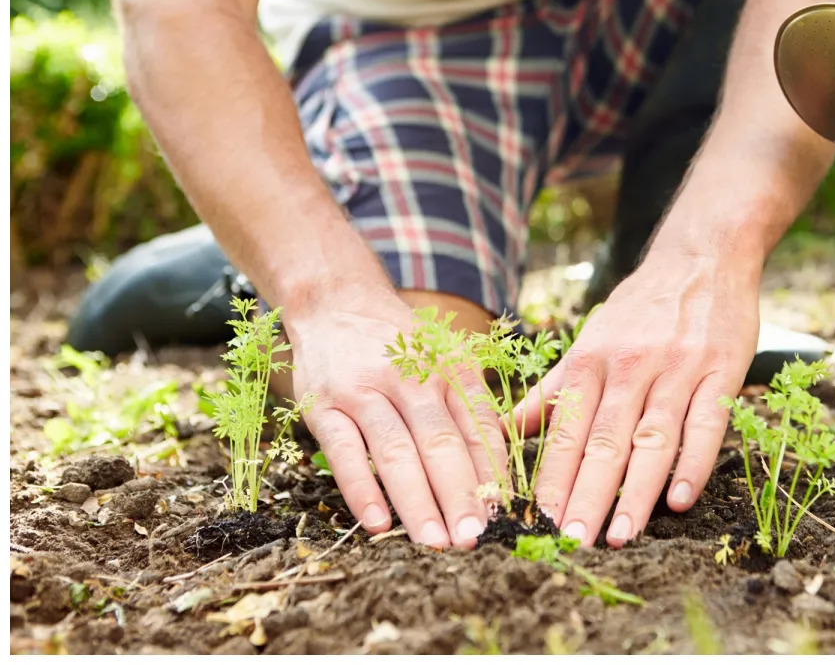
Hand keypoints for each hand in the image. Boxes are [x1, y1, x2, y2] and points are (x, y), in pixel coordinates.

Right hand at [284, 285, 507, 547]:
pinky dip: (362, 489)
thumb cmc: (399, 344)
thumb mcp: (444, 358)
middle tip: (474, 537)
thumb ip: (468, 407)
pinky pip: (344, 452)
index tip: (504, 514)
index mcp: (449, 368)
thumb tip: (498, 473)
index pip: (478, 425)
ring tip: (435, 541)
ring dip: (418, 501)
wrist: (335, 301)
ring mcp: (365, 391)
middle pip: (441, 443)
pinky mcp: (324, 405)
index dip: (492, 473)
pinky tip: (378, 523)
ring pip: (396, 451)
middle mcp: (410, 378)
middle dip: (460, 495)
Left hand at [520, 254, 759, 547]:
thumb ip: (553, 390)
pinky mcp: (721, 371)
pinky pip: (707, 423)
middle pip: (604, 440)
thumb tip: (504, 430)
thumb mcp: (589, 340)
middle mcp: (630, 366)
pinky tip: (681, 500)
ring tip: (620, 536)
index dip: (552, 479)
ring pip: (652, 438)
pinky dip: (694, 463)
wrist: (702, 256)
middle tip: (571, 542)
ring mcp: (677, 369)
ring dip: (636, 491)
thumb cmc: (640, 308)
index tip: (537, 523)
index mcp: (591, 361)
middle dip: (586, 495)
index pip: (566, 430)